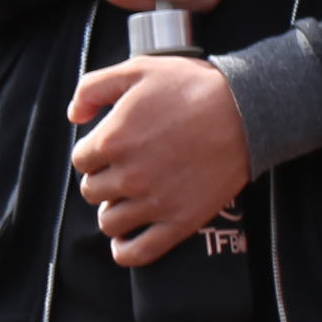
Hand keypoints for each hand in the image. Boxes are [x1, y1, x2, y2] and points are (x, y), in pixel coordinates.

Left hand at [66, 55, 254, 264]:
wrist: (247, 111)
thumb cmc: (193, 87)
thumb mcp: (137, 70)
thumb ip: (93, 88)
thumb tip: (74, 115)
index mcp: (112, 140)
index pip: (81, 160)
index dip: (93, 153)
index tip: (110, 149)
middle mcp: (128, 176)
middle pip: (92, 191)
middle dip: (103, 180)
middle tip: (123, 170)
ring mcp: (154, 202)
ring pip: (109, 222)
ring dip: (113, 211)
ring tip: (128, 199)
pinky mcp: (180, 222)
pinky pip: (139, 252)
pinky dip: (125, 251)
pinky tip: (125, 241)